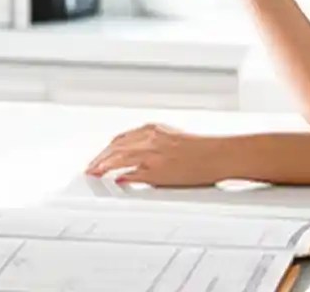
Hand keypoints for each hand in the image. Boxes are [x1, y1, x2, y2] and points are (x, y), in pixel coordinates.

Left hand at [84, 123, 230, 186]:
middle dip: (100, 157)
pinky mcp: (158, 171)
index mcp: (153, 129)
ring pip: (118, 158)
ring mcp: (152, 155)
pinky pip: (133, 173)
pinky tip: (115, 180)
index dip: (107, 148)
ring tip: (94, 173)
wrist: (219, 154)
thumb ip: (153, 143)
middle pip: (115, 147)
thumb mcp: (173, 137)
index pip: (121, 138)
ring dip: (103, 166)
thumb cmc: (202, 148)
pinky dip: (120, 176)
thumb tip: (137, 156)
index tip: (100, 155)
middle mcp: (149, 139)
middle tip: (91, 167)